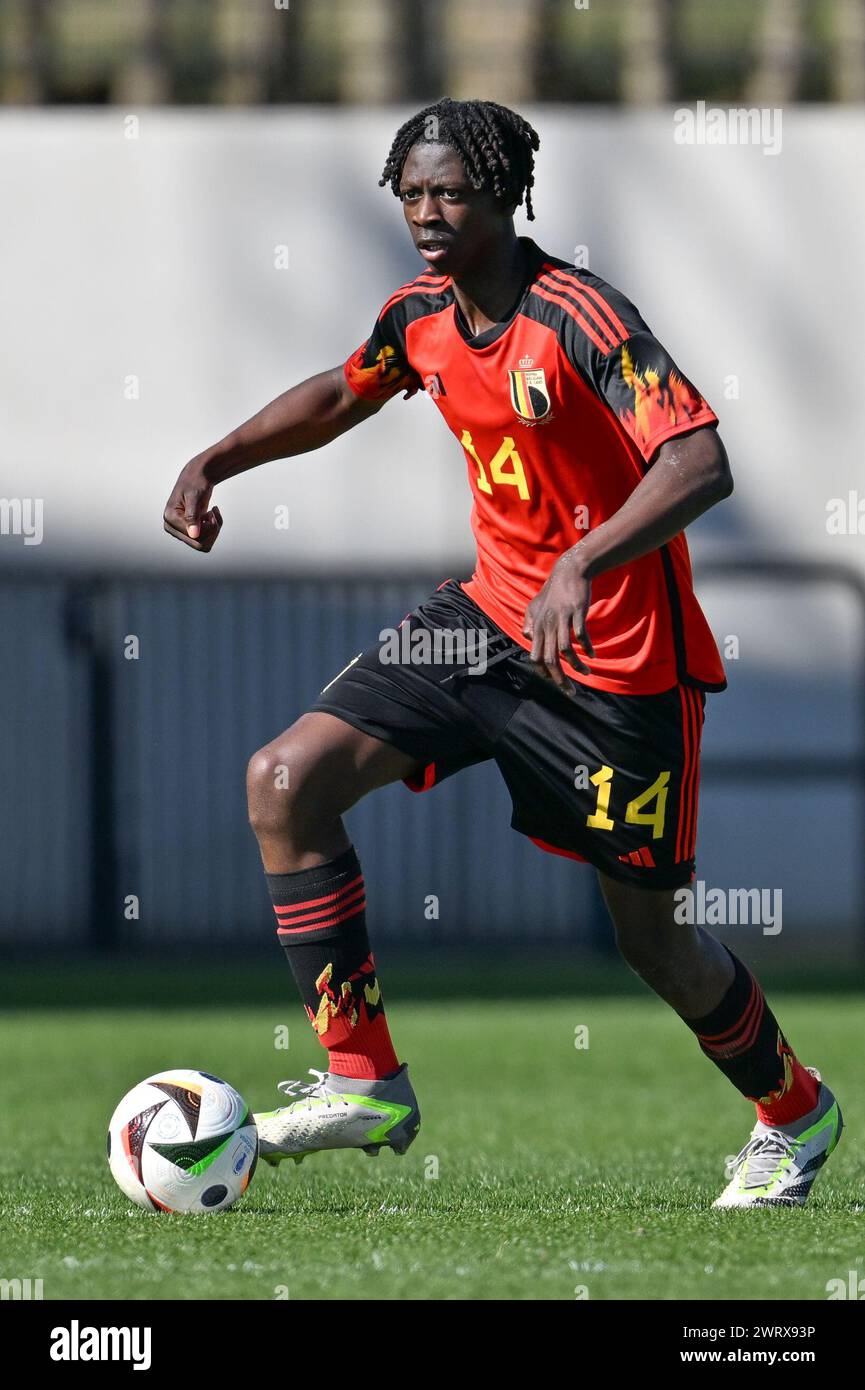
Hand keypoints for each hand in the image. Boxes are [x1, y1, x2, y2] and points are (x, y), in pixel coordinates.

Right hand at [163, 466, 222, 551]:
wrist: (197, 477)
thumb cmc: (195, 482)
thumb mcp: (195, 497)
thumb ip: (192, 516)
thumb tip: (193, 535)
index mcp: (170, 518)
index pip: (194, 538)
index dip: (209, 528)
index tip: (212, 512)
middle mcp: (172, 527)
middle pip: (199, 544)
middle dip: (212, 531)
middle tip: (214, 514)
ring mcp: (179, 530)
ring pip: (203, 544)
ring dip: (213, 529)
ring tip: (212, 513)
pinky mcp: (188, 530)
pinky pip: (204, 539)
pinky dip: (213, 528)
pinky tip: (211, 514)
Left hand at [522, 547, 594, 690]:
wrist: (570, 571)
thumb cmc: (554, 591)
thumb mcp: (536, 606)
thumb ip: (530, 622)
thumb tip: (527, 637)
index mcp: (537, 627)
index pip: (536, 658)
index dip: (545, 673)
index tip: (557, 681)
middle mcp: (546, 625)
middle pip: (550, 659)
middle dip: (560, 679)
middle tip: (571, 692)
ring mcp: (561, 619)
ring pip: (565, 651)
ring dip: (577, 666)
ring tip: (587, 673)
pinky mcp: (576, 612)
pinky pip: (580, 636)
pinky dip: (587, 648)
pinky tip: (593, 654)